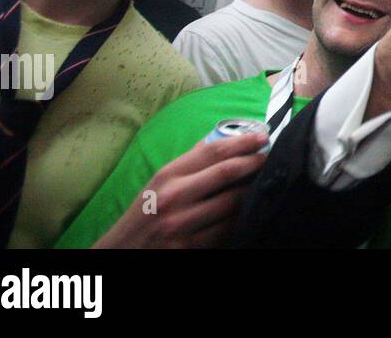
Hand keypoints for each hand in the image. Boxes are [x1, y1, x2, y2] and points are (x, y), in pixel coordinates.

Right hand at [94, 132, 267, 247]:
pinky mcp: (189, 249)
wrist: (121, 253)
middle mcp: (173, 198)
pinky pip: (226, 230)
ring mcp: (181, 225)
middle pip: (227, 173)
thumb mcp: (158, 184)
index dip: (242, 142)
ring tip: (263, 183)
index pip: (213, 151)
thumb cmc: (144, 216)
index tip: (262, 137)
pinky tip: (247, 212)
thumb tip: (221, 140)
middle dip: (255, 163)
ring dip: (252, 192)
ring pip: (233, 204)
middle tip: (270, 158)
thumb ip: (188, 163)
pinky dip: (240, 220)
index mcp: (166, 176)